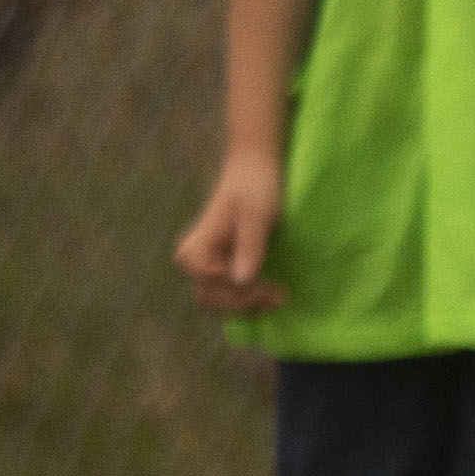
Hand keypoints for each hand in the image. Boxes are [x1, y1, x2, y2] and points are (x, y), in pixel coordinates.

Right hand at [174, 150, 285, 313]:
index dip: (242, 293)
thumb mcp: (256, 216)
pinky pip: (229, 293)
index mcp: (195, 249)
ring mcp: (206, 265)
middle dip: (245, 303)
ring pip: (219, 301)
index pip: (213, 286)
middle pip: (212, 299)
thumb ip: (249, 246)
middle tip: (281, 296)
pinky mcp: (221, 266)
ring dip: (247, 305)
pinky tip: (271, 294)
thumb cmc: (255, 187)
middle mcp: (193, 261)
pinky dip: (248, 299)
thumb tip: (241, 279)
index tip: (274, 289)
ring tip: (279, 297)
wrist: (255, 170)